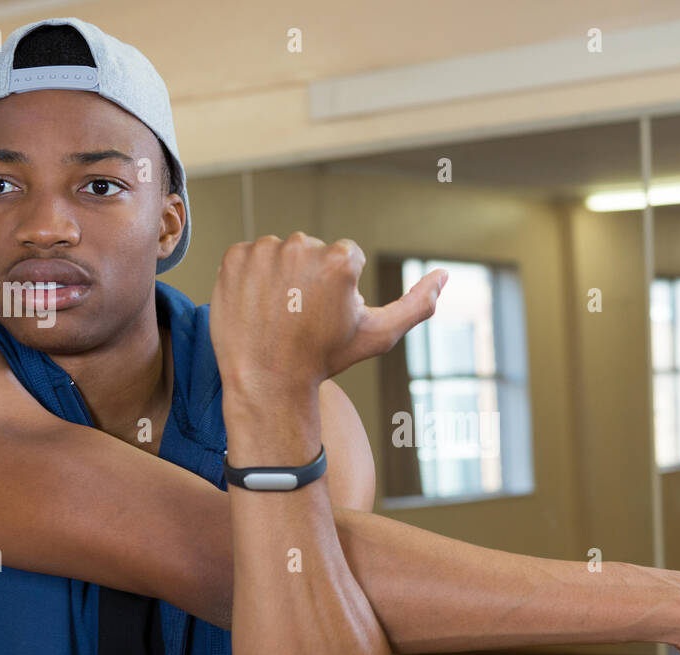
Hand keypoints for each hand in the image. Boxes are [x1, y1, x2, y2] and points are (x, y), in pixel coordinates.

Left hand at [209, 232, 447, 396]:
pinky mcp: (234, 257)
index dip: (338, 289)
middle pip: (313, 252)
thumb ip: (418, 304)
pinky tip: (256, 306)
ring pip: (280, 254)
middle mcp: (301, 247)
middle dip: (309, 279)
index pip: (346, 258)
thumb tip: (444, 275)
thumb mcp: (378, 336)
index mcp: (340, 261)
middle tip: (299, 318)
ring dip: (280, 276)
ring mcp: (264, 251)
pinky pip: (249, 256)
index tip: (324, 315)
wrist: (266, 382)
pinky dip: (251, 276)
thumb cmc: (324, 360)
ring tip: (276, 313)